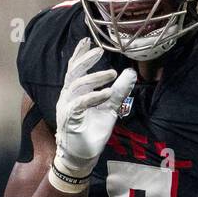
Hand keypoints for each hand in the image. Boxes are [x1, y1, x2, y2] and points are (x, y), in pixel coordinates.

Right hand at [54, 38, 135, 178]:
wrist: (83, 155)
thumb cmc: (93, 131)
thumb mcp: (110, 107)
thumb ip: (118, 90)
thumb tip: (130, 73)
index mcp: (75, 92)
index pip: (75, 69)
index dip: (80, 54)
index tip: (88, 41)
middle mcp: (68, 97)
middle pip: (74, 72)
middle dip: (86, 60)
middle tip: (100, 51)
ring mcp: (67, 107)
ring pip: (78, 85)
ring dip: (95, 78)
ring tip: (111, 74)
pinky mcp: (70, 118)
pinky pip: (80, 103)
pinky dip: (94, 97)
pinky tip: (106, 93)